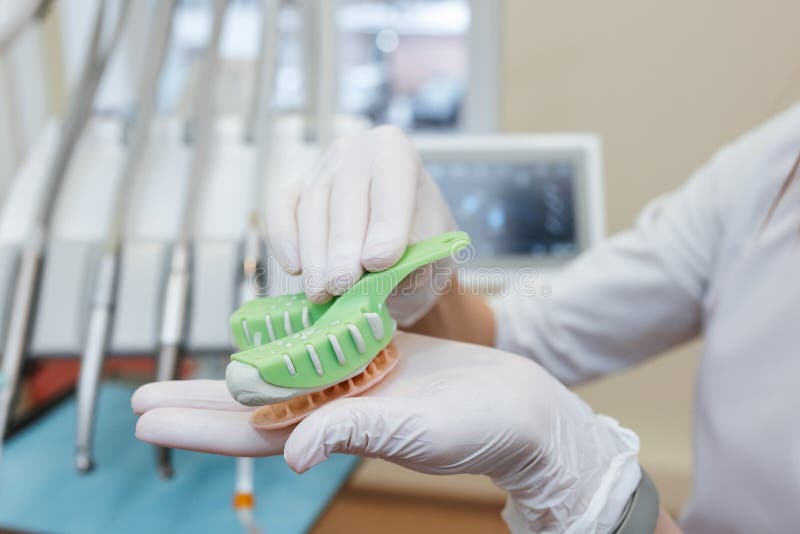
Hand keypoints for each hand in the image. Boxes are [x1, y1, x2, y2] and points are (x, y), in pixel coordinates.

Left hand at [133, 333, 639, 531]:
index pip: (250, 433)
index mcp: (336, 430)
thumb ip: (352, 432)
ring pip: (278, 377)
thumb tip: (290, 454)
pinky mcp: (375, 357)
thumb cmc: (476, 427)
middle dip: (196, 402)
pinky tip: (262, 338)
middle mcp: (335, 408)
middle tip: (142, 396)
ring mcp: (353, 383)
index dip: (196, 428)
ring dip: (232, 374)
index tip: (146, 420)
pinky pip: (317, 349)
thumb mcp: (413, 430)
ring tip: (188, 371)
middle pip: (251, 407)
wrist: (519, 405)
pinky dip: (285, 345)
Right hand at [265, 126, 455, 325]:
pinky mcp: (294, 189)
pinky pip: (281, 211)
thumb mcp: (435, 248)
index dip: (386, 224)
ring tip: (322, 292)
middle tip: (343, 285)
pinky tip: (294, 269)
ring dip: (315, 255)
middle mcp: (356, 151)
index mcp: (397, 152)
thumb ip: (423, 257)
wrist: (398, 233)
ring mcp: (320, 168)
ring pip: (312, 208)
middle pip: (346, 197)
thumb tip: (404, 276)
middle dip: (343, 247)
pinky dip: (284, 241)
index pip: (392, 183)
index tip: (379, 262)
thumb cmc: (418, 234)